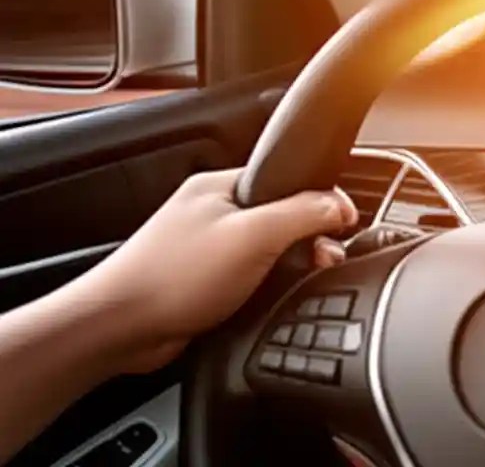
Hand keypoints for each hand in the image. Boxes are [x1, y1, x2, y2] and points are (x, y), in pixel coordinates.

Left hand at [72, 168, 356, 372]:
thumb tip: (340, 205)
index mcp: (220, 186)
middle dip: (306, 241)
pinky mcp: (205, 283)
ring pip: (268, 252)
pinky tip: (266, 301)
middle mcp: (213, 213)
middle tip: (318, 261)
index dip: (319, 202)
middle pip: (282, 218)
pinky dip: (265, 289)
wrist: (119, 329)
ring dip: (285, 269)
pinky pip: (252, 278)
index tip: (340, 227)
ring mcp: (207, 249)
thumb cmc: (172, 278)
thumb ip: (302, 214)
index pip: (287, 180)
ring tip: (288, 284)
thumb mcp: (252, 236)